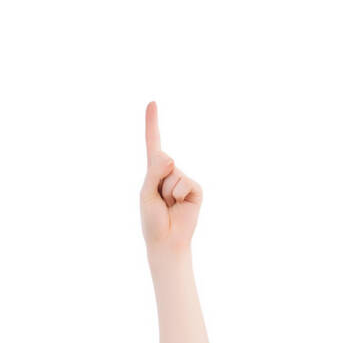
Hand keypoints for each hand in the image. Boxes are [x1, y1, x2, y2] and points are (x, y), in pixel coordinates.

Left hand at [140, 101, 201, 250]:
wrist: (167, 241)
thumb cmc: (152, 219)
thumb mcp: (147, 192)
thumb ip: (155, 171)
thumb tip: (171, 156)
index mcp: (154, 171)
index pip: (154, 143)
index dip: (152, 123)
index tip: (152, 102)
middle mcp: (170, 172)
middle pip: (161, 161)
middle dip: (156, 182)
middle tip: (159, 202)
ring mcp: (184, 179)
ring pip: (173, 174)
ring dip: (167, 193)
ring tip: (168, 206)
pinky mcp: (196, 188)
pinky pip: (184, 183)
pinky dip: (178, 196)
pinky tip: (179, 206)